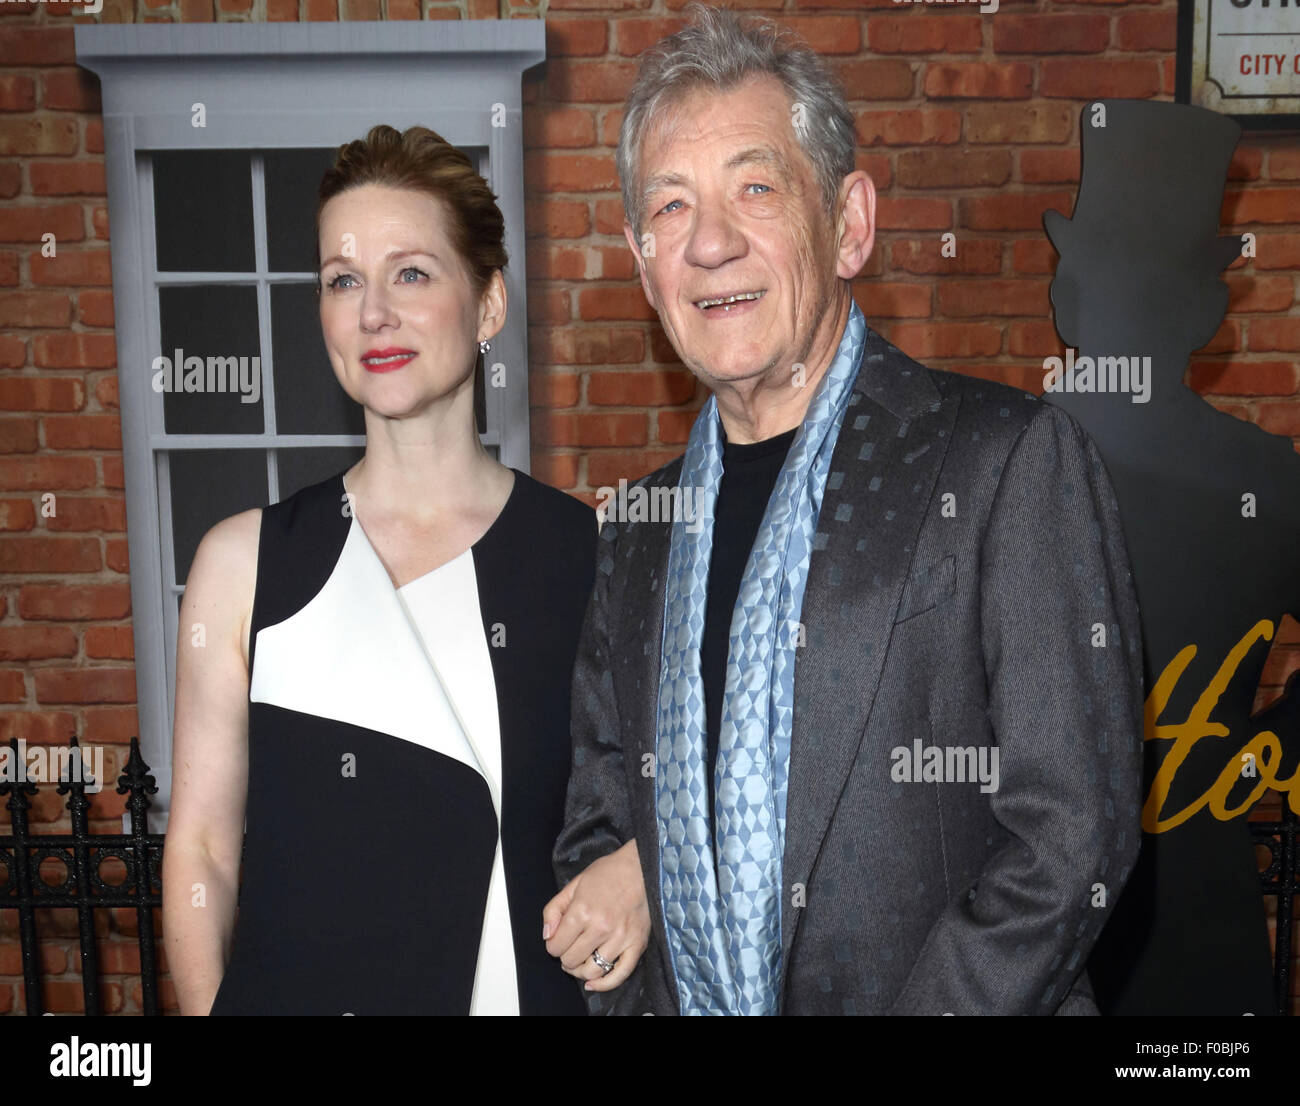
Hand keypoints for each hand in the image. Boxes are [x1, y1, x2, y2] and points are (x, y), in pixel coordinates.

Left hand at [542, 839, 649, 991]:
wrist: (641, 868)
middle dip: (565, 956)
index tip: (558, 939)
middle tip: (569, 947)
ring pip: (591, 971)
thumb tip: (548, 936)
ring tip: (580, 960)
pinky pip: (619, 975)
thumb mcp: (574, 884)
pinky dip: (604, 985)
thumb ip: (554, 909)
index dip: (553, 945)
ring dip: (580, 970)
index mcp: (582, 912)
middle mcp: (600, 928)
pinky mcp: (636, 945)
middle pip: (571, 960)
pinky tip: (593, 984)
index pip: (556, 946)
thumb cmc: (607, 873)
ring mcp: (620, 939)